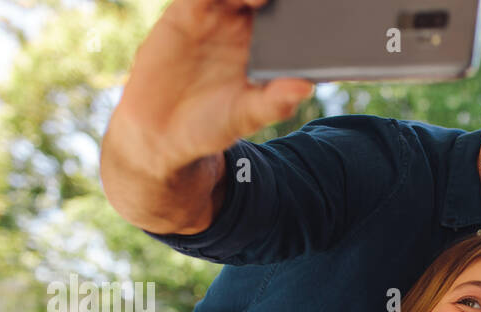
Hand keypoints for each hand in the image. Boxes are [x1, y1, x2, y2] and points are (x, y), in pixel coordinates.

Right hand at [113, 0, 313, 176]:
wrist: (161, 131)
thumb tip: (306, 87)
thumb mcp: (246, 117)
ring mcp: (215, 15)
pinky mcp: (186, 12)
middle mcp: (243, 26)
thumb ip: (275, 102)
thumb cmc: (211, 124)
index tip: (319, 6)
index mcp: (267, 48)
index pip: (290, 17)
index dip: (303, 8)